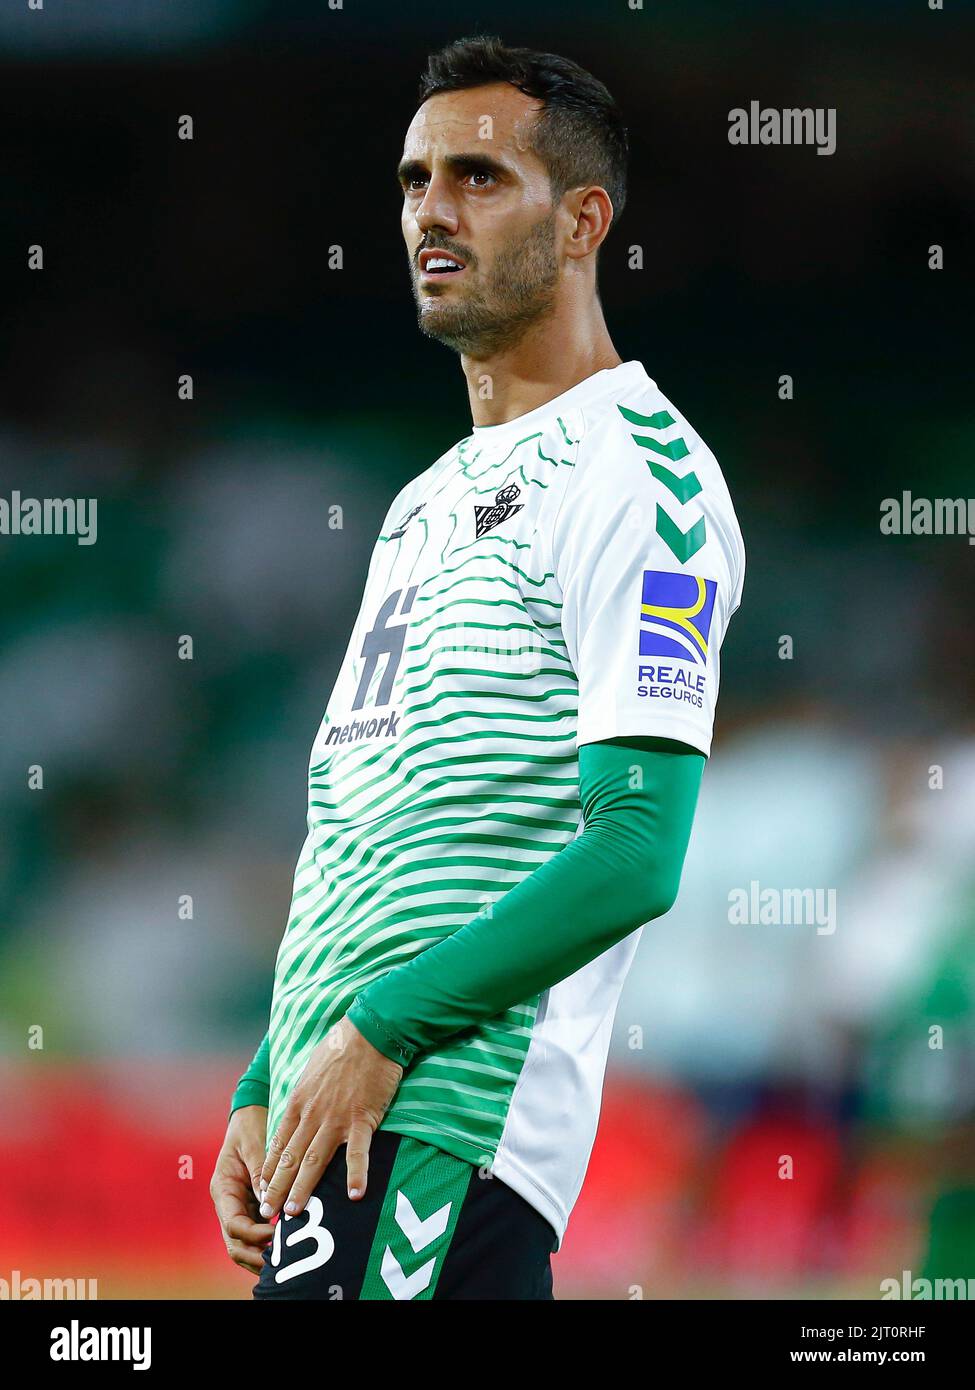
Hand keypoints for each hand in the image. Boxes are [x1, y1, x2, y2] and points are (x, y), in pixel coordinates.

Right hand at [210, 1104, 274, 1274]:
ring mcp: (239, 1204)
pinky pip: (257, 1229)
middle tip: (280, 1261)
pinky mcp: (253, 1203)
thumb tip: (269, 1202)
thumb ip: (260, 1173)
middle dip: (254, 1254)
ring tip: (284, 1261)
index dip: (252, 1234)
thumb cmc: (251, 1123)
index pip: (233, 1224)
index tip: (273, 1235)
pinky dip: (268, 1241)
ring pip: (245, 1241)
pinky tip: (288, 1245)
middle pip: (235, 1241)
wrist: (251, 1110)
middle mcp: (228, 1201)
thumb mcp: (254, 1143)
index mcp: (223, 1188)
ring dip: (261, 1252)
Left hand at [259, 1016, 402, 1218]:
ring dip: (303, 1188)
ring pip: (314, 1160)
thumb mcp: (311, 1070)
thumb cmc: (341, 1045)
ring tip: (294, 1212)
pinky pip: (358, 1152)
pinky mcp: (362, 1119)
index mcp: (299, 1101)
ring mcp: (336, 1118)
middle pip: (290, 1157)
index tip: (262, 1189)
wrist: (369, 1032)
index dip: (269, 1168)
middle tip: (268, 1212)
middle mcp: (312, 1114)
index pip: (278, 1143)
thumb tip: (299, 1110)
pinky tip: (354, 1195)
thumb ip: (304, 1094)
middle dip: (277, 1187)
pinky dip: (356, 1175)